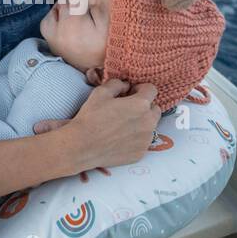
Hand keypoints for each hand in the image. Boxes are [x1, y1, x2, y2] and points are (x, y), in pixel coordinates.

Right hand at [37, 79, 159, 170]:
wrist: (82, 146)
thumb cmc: (91, 118)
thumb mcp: (101, 92)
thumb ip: (118, 84)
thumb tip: (126, 86)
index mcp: (141, 104)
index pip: (152, 90)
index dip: (140, 89)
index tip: (130, 93)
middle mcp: (148, 122)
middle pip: (155, 109)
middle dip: (144, 106)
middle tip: (127, 109)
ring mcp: (146, 140)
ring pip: (150, 126)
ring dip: (141, 123)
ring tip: (123, 125)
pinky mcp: (141, 153)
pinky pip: (143, 141)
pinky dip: (136, 138)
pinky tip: (120, 138)